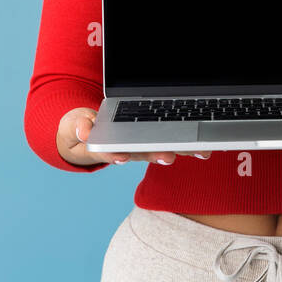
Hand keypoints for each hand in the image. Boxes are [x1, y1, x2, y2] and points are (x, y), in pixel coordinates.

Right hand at [57, 107, 213, 166]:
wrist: (90, 128)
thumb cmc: (83, 127)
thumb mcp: (75, 124)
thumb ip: (79, 125)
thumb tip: (83, 130)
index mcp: (110, 147)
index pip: (115, 152)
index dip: (119, 155)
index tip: (122, 157)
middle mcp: (131, 149)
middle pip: (146, 152)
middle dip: (158, 154)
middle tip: (168, 156)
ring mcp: (146, 144)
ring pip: (166, 148)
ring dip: (183, 150)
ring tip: (200, 151)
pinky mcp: (158, 137)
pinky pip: (176, 140)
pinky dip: (191, 142)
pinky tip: (207, 146)